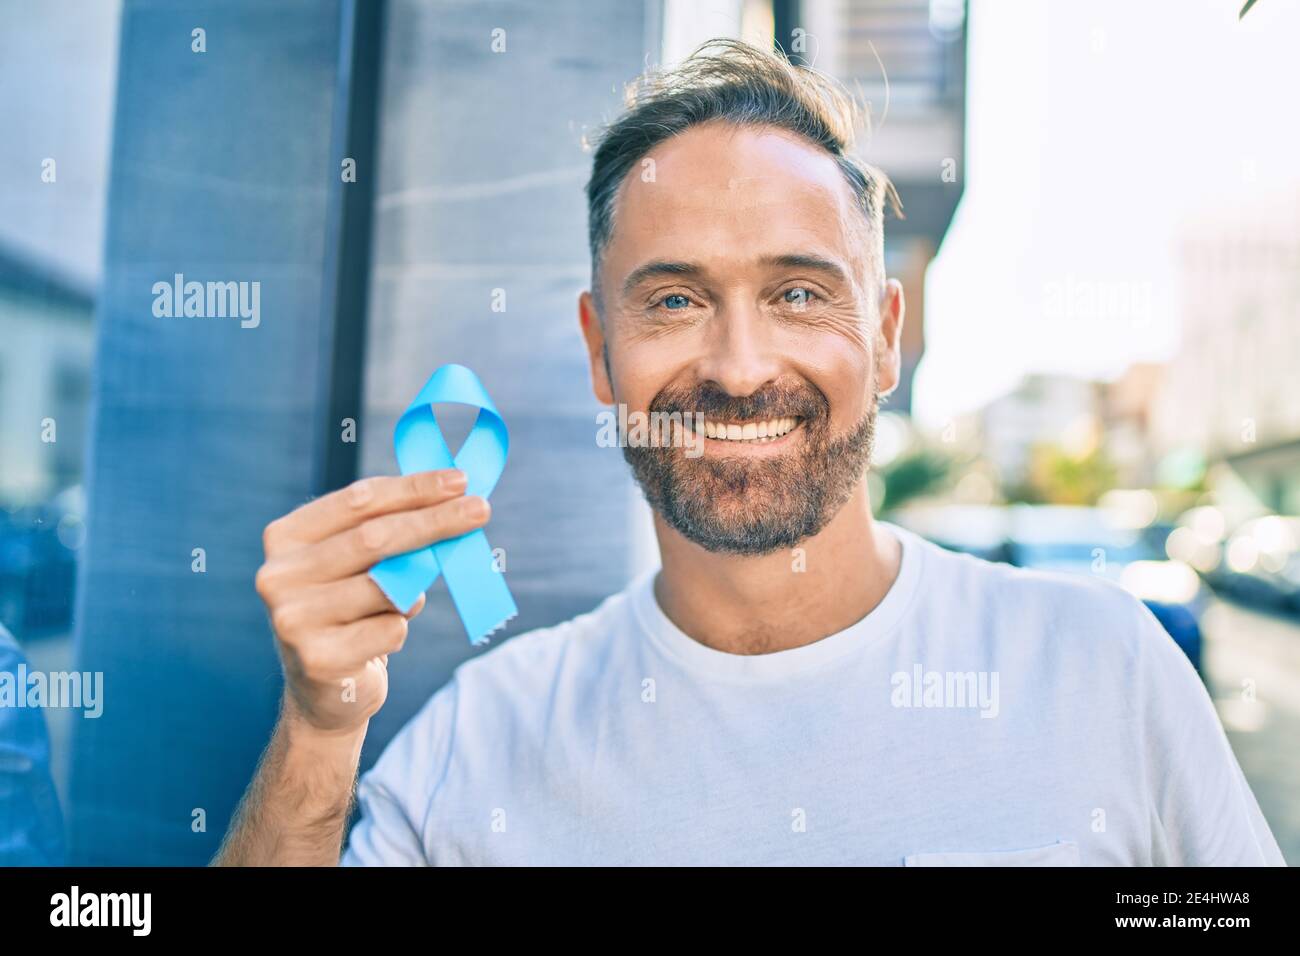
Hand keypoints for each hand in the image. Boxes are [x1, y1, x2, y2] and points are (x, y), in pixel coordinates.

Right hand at [254, 469, 489, 734]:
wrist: (327, 693)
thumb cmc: (352, 612)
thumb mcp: (362, 566)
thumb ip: (392, 535)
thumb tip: (455, 501)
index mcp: (285, 538)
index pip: (359, 501)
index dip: (413, 488)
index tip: (460, 480)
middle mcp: (278, 575)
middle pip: (375, 537)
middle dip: (435, 520)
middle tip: (482, 509)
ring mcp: (293, 619)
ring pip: (388, 587)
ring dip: (414, 593)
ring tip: (402, 604)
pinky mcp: (318, 660)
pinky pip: (392, 629)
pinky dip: (400, 629)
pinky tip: (377, 642)